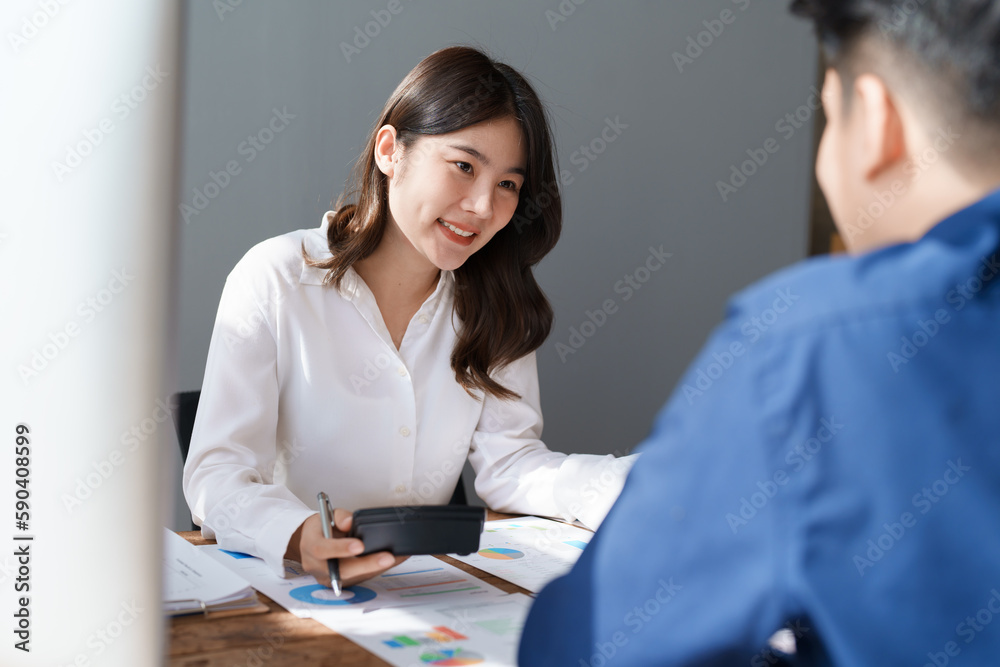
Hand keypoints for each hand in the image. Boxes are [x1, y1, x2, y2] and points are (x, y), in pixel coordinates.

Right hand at [286, 511, 407, 587]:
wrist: (311, 543)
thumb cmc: (320, 528)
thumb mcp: (326, 515)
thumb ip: (339, 516)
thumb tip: (350, 522)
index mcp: (310, 546)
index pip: (322, 550)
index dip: (341, 549)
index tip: (360, 545)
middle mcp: (317, 566)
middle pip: (341, 570)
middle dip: (366, 565)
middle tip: (387, 558)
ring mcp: (329, 578)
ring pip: (353, 577)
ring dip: (376, 569)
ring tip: (395, 558)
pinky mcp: (341, 583)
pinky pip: (359, 579)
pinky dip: (376, 570)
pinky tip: (391, 561)